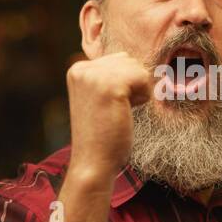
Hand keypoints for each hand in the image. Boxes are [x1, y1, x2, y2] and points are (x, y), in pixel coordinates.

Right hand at [65, 52, 153, 185]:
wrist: (92, 161)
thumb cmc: (102, 133)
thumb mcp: (99, 95)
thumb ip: (109, 75)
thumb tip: (139, 62)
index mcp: (77, 68)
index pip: (119, 59)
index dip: (124, 83)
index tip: (109, 105)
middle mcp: (82, 67)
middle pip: (129, 61)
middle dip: (132, 85)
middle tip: (115, 109)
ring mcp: (95, 76)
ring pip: (138, 68)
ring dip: (138, 91)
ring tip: (119, 111)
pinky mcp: (111, 87)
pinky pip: (144, 79)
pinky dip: (143, 97)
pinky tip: (126, 111)